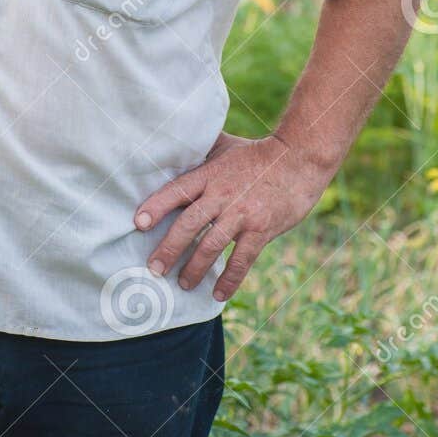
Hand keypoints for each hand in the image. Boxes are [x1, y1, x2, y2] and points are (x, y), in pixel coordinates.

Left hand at [133, 131, 333, 301]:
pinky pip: (242, 259)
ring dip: (195, 267)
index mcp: (210, 174)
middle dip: (169, 248)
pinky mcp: (262, 229)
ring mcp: (242, 213)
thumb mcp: (225, 146)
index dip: (157, 206)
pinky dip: (230, 278)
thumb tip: (175, 143)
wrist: (298, 160)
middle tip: (154, 268)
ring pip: (212, 245)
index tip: (139, 223)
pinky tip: (218, 293)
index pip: (177, 191)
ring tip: (183, 283)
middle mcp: (222, 194)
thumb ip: (201, 150)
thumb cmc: (257, 153)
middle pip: (189, 223)